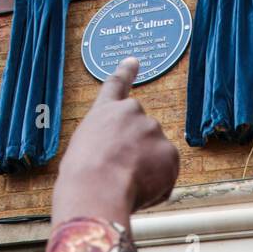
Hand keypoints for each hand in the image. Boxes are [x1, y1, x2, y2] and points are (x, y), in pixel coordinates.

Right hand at [51, 56, 179, 232]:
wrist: (97, 188)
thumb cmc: (82, 176)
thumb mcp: (83, 150)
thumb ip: (106, 144)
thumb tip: (122, 161)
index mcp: (105, 111)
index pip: (116, 86)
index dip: (126, 72)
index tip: (134, 61)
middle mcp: (132, 112)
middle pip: (142, 133)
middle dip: (137, 153)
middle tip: (120, 174)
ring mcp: (153, 130)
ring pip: (155, 155)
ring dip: (146, 170)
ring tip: (125, 182)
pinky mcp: (170, 152)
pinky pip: (167, 173)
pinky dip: (158, 185)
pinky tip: (140, 190)